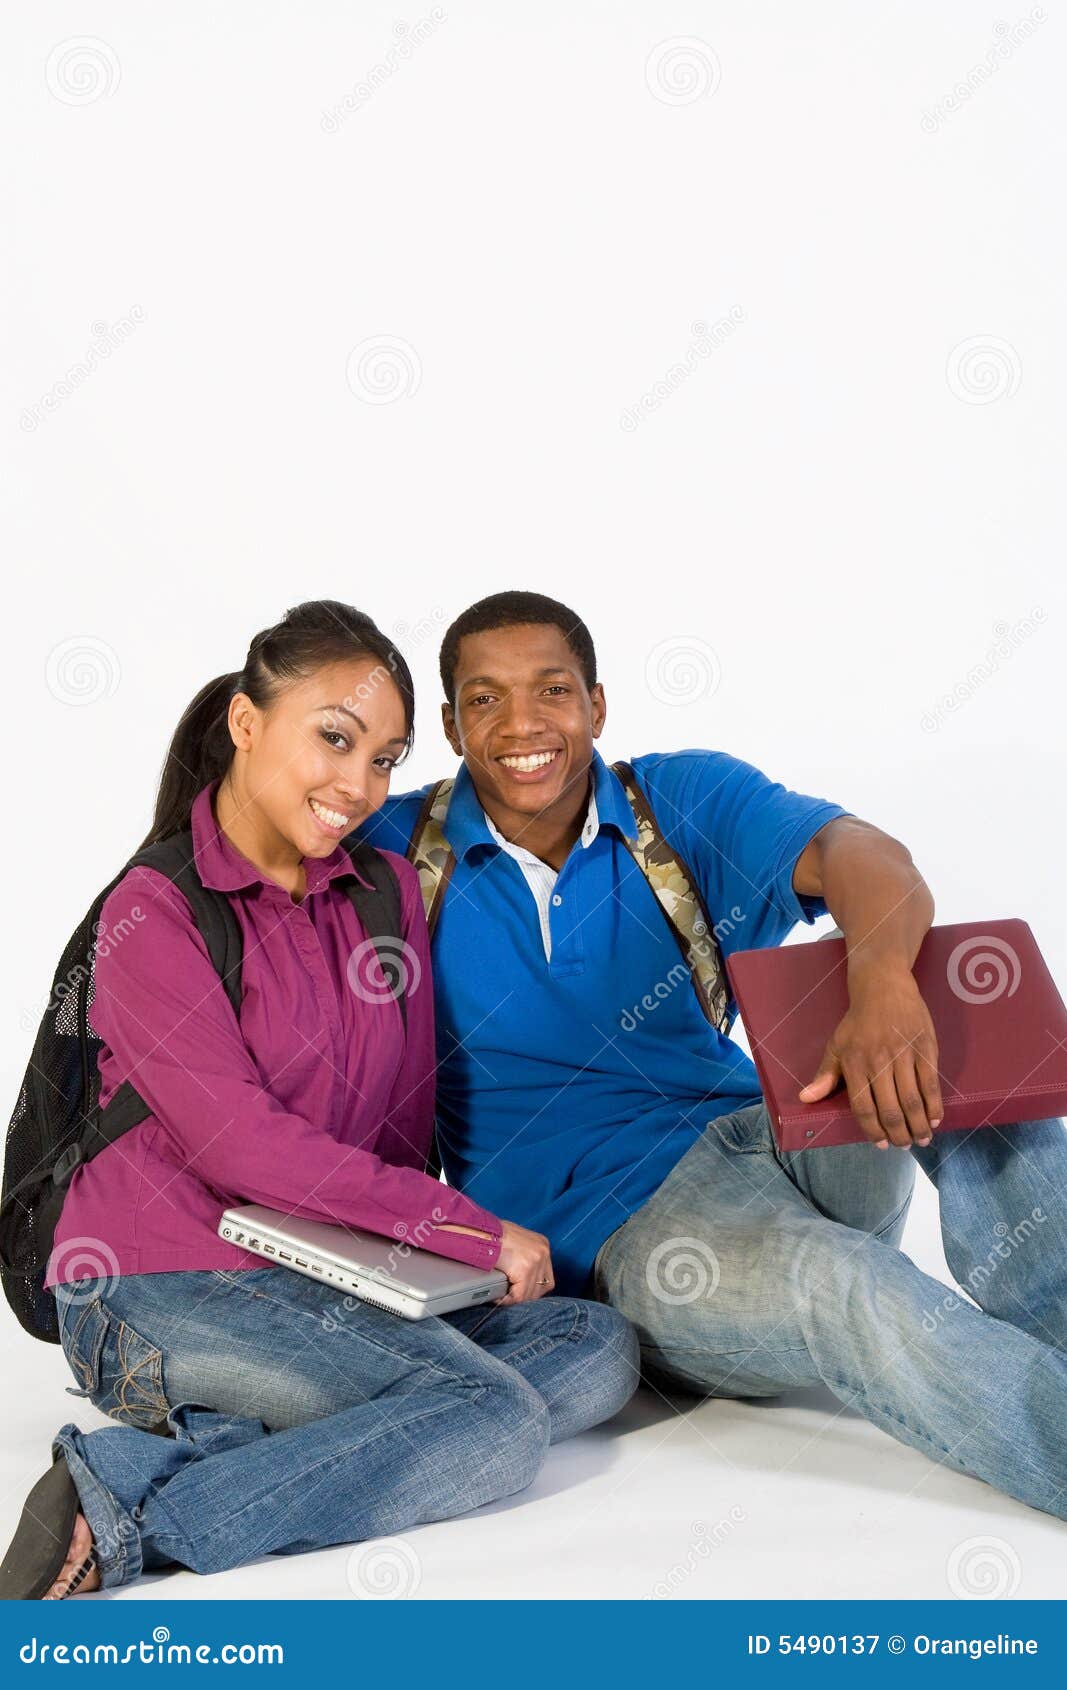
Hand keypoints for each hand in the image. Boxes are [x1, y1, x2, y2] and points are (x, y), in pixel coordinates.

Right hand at [493, 1220, 554, 1303]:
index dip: (534, 1287)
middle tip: (512, 1298)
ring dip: (516, 1298)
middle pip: (542, 1286)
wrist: (485, 1232)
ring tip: (504, 1298)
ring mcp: (536, 1261)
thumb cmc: (495, 1234)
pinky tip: (499, 1298)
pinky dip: (509, 1300)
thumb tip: (518, 1273)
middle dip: (527, 1295)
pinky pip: (519, 1295)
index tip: (522, 1291)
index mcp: (542, 1244)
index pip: (546, 1275)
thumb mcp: (516, 1240)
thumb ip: (523, 1255)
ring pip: (530, 1293)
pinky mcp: (525, 1270)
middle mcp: (543, 1252)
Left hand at [797, 964, 943, 1147]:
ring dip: (918, 1125)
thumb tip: (805, 1099)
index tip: (880, 1145)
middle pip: (891, 1109)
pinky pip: (931, 1083)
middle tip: (904, 1145)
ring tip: (922, 1139)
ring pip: (913, 1100)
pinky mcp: (925, 1048)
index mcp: (855, 1063)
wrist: (883, 986)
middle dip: (898, 1134)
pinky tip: (934, 1118)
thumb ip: (825, 1075)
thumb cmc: (857, 1021)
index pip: (863, 1107)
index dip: (872, 1130)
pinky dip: (934, 1105)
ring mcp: (904, 1055)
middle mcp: (879, 1061)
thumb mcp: (836, 1044)